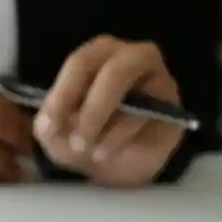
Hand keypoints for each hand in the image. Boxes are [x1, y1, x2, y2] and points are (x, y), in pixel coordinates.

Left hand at [34, 36, 184, 187]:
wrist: (114, 166)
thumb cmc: (82, 136)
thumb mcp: (55, 132)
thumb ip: (49, 122)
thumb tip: (53, 121)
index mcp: (98, 55)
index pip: (82, 62)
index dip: (64, 93)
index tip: (52, 124)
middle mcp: (132, 59)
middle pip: (117, 71)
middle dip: (94, 109)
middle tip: (78, 141)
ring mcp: (158, 83)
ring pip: (139, 100)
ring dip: (110, 132)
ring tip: (91, 154)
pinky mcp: (172, 111)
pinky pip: (155, 122)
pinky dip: (127, 140)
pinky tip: (109, 153)